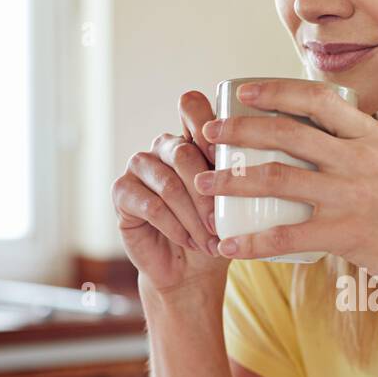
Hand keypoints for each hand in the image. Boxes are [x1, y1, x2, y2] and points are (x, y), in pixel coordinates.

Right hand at [111, 90, 227, 294]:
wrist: (191, 270)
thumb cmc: (217, 231)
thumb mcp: (236, 202)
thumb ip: (238, 177)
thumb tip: (255, 169)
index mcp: (192, 138)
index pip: (191, 107)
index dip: (205, 123)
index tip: (221, 152)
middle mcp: (163, 146)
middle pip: (183, 153)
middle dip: (206, 194)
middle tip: (220, 225)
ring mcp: (140, 166)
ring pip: (169, 184)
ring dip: (192, 217)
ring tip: (208, 241)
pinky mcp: (122, 191)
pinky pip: (151, 205)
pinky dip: (174, 227)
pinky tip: (187, 240)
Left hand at [195, 78, 377, 283]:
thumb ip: (361, 149)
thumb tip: (323, 133)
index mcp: (371, 136)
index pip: (317, 98)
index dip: (275, 90)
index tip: (244, 91)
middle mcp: (360, 159)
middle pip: (287, 133)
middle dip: (239, 130)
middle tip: (208, 134)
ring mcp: (353, 195)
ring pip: (278, 179)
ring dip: (232, 180)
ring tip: (202, 183)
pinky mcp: (348, 234)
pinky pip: (287, 235)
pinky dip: (252, 241)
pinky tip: (229, 246)